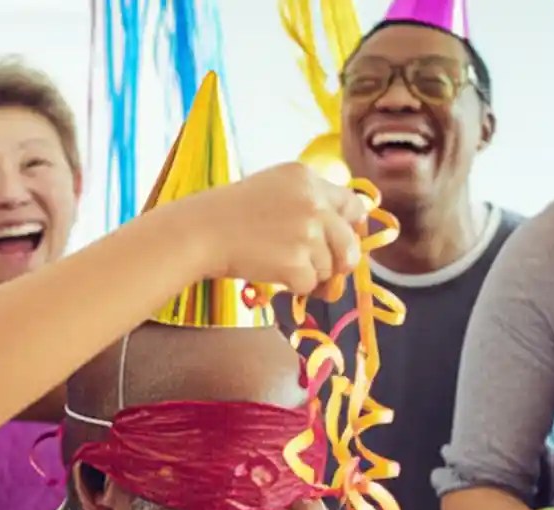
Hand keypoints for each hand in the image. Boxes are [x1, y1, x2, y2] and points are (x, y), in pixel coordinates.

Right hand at [169, 162, 366, 296]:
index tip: (342, 240)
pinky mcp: (297, 262)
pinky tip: (270, 272)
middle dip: (338, 261)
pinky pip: (309, 285)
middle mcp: (313, 202)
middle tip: (318, 268)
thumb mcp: (272, 189)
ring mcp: (307, 232)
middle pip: (349, 243)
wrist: (199, 232)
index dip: (351, 227)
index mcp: (307, 178)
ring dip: (308, 273)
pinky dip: (292, 286)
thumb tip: (343, 242)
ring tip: (275, 262)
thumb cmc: (227, 214)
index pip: (353, 204)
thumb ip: (307, 203)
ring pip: (328, 267)